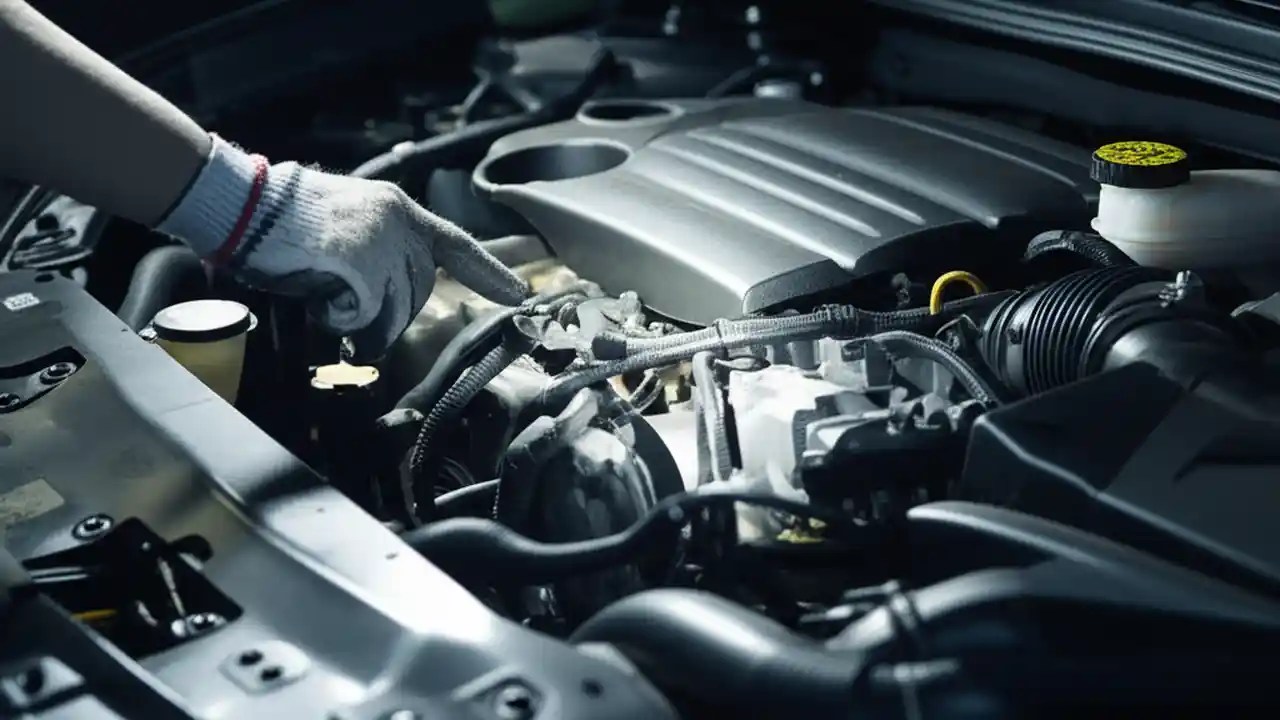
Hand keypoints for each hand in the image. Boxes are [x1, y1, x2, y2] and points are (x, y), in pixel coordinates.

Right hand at [157, 137, 527, 360]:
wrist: (241, 203)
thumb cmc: (280, 222)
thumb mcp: (345, 229)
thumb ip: (376, 257)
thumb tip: (384, 303)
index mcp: (398, 210)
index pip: (456, 244)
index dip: (489, 272)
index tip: (518, 294)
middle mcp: (398, 223)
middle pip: (418, 292)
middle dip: (392, 318)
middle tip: (358, 330)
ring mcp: (382, 242)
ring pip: (395, 310)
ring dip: (366, 326)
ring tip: (336, 319)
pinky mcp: (361, 264)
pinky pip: (363, 314)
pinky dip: (341, 319)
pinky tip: (321, 303)